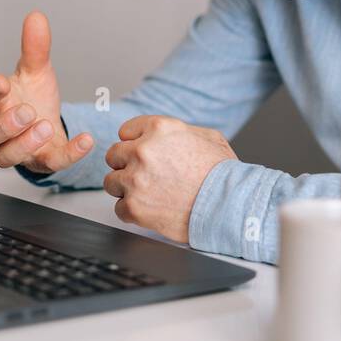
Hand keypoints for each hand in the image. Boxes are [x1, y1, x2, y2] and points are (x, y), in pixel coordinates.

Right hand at [0, 10, 93, 172]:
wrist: (50, 124)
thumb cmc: (33, 97)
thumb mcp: (37, 70)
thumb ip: (35, 48)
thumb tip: (36, 17)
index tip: (1, 82)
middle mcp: (1, 129)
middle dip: (5, 125)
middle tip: (27, 112)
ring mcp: (18, 148)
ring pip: (6, 156)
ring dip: (25, 143)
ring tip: (46, 126)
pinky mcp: (41, 162)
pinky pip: (50, 164)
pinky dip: (69, 154)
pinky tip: (86, 140)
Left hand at [102, 115, 236, 243]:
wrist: (229, 206)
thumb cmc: (223, 174)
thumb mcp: (207, 136)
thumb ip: (178, 131)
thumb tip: (164, 135)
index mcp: (159, 128)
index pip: (126, 131)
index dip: (136, 144)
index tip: (144, 155)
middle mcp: (142, 150)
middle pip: (114, 155)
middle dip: (128, 165)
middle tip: (147, 176)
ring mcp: (135, 179)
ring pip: (111, 182)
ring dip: (127, 189)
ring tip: (151, 194)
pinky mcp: (133, 207)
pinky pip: (118, 208)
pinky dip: (132, 211)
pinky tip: (152, 209)